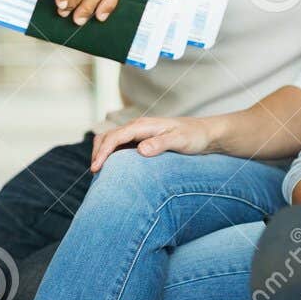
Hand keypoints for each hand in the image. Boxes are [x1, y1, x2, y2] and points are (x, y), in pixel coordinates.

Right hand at [90, 115, 214, 170]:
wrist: (205, 133)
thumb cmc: (194, 136)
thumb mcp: (180, 141)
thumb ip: (161, 144)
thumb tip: (140, 150)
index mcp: (143, 126)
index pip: (115, 137)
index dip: (103, 152)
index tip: (96, 168)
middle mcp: (137, 127)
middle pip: (107, 137)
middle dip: (98, 153)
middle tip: (95, 173)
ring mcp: (138, 134)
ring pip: (111, 141)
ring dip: (102, 154)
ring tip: (99, 173)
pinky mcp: (141, 141)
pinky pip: (120, 147)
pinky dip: (111, 156)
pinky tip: (113, 170)